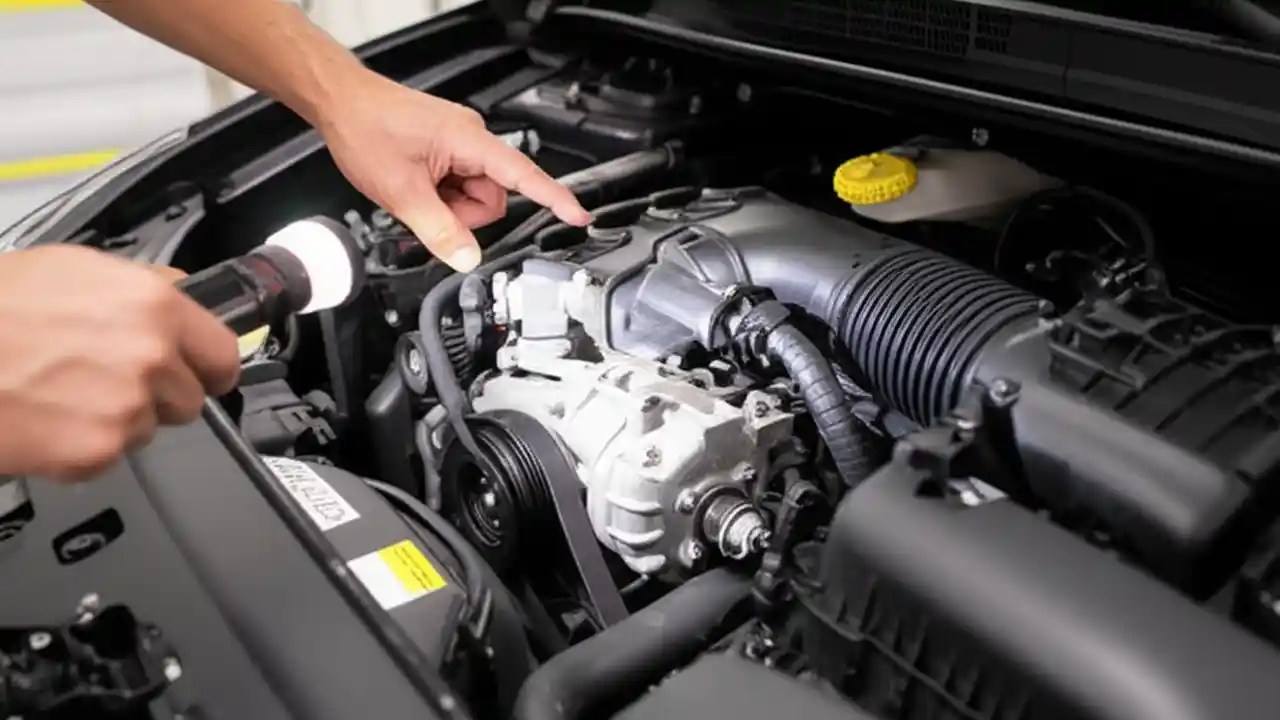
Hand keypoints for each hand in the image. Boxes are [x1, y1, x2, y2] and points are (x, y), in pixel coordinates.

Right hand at [0, 246, 239, 480]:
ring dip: (119, 419)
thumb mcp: (72, 268)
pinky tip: (48, 419)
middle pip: (190, 398)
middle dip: (158, 395)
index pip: (222, 353)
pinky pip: (110, 456)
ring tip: (65, 393)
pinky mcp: (95, 451)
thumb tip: (182, 290)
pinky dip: (84, 446)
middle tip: (105, 380)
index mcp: (154, 306)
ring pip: (149, 428)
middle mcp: (151, 358)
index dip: (209, 365)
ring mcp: (126, 408)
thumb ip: (141, 284)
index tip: (201, 371)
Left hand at [315, 70, 590, 270]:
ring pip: (474, 195)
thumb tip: (467, 258)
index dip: (555, 199)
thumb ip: (438, 230)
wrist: (340, 102)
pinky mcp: (446, 149)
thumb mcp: (401, 192)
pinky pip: (458, 185)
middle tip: (426, 210)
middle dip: (464, 215)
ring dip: (449, 207)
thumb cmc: (366, 128)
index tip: (579, 216)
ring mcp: (459, 143)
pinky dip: (441, 196)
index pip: (524, 175)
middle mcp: (470, 138)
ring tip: (416, 195)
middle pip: (493, 196)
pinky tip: (416, 187)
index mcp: (468, 141)